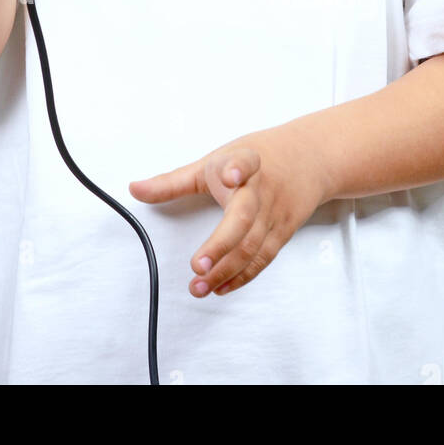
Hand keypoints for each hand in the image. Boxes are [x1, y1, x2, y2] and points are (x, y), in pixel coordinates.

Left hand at [128, 122, 328, 297]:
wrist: (309, 159)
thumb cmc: (257, 158)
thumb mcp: (214, 161)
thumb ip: (174, 180)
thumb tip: (134, 189)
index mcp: (244, 163)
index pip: (243, 162)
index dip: (237, 168)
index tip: (230, 174)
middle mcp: (261, 191)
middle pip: (244, 219)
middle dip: (221, 244)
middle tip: (198, 265)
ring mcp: (274, 214)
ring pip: (252, 247)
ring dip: (225, 270)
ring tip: (199, 286)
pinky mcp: (283, 232)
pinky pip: (262, 258)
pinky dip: (242, 276)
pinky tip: (221, 286)